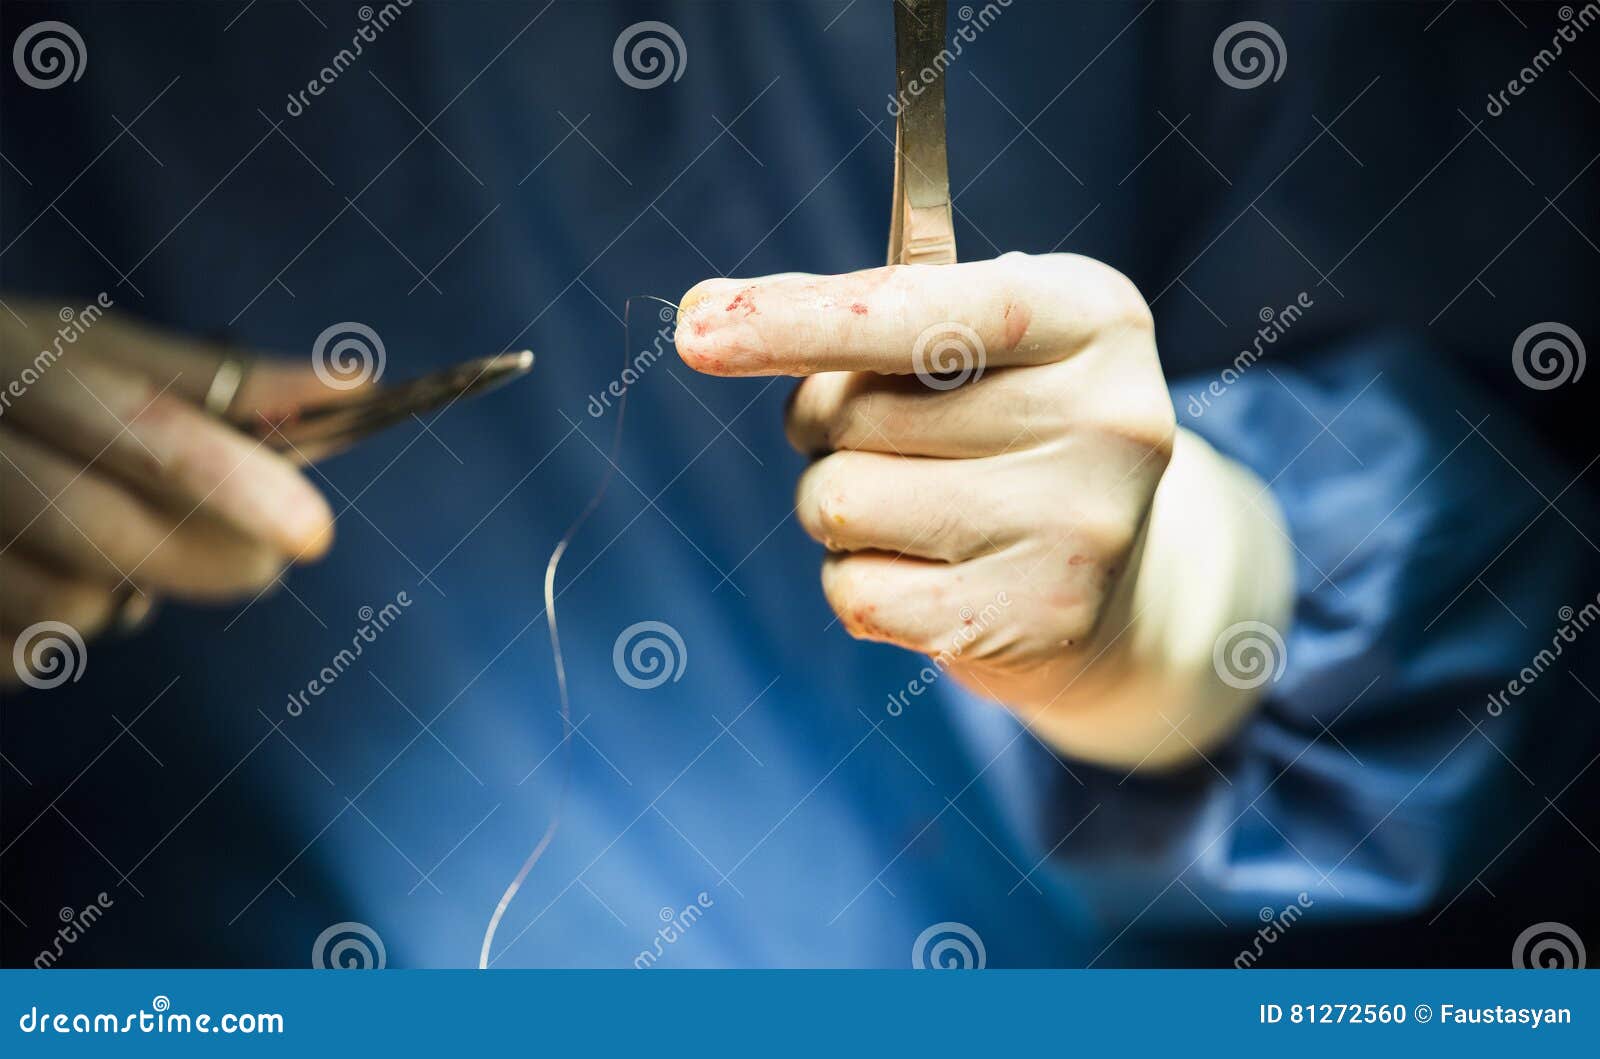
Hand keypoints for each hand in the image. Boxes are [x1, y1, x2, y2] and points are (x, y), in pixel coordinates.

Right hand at [0, 297, 342, 674]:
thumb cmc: (12, 388)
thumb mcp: (92, 355)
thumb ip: (219, 382)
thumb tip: (354, 384)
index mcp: (11, 355)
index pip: (141, 428)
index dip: (235, 484)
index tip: (313, 534)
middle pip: (106, 531)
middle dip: (204, 557)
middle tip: (262, 562)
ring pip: (67, 605)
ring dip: (120, 597)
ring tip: (110, 552)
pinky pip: (20, 653)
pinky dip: (52, 633)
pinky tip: (40, 580)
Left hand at [676, 252, 1291, 768]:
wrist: (1123, 576)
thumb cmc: (1008, 423)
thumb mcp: (971, 334)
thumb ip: (849, 308)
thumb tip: (702, 313)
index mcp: (1093, 317)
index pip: (920, 309)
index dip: (796, 319)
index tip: (693, 327)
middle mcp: (1108, 418)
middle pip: (853, 414)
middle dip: (828, 423)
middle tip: (888, 435)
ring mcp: (1080, 528)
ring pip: (841, 503)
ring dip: (837, 505)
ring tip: (913, 505)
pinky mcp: (1039, 621)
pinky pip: (856, 593)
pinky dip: (858, 579)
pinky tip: (926, 570)